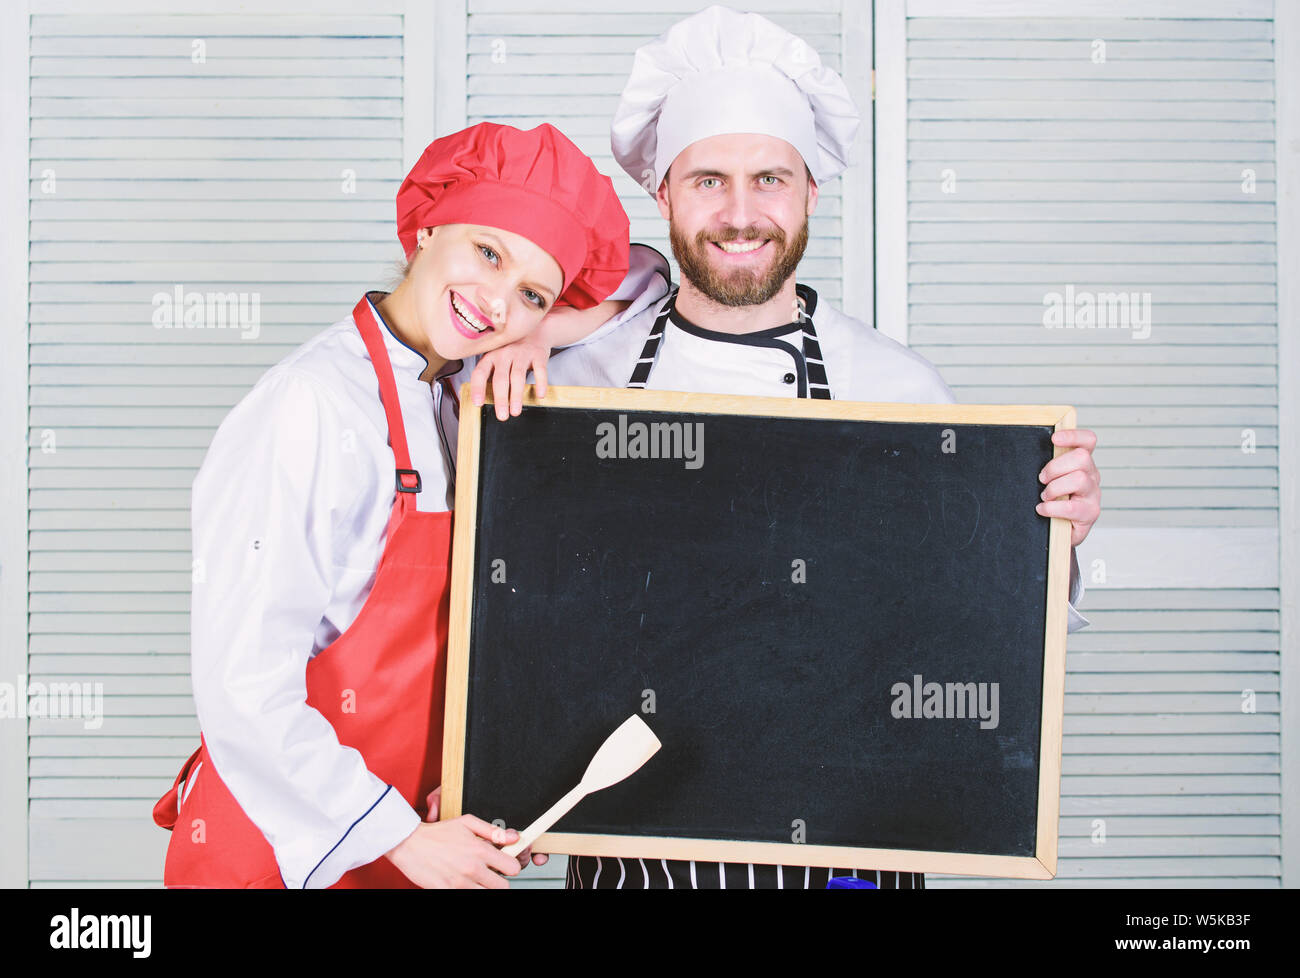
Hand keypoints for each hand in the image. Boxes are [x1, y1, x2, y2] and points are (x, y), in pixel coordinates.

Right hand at [384, 813, 522, 888]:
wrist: (409, 843)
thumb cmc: (437, 832)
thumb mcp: (467, 823)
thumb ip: (493, 831)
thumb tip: (515, 837)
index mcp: (480, 850)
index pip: (513, 867)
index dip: (510, 866)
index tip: (504, 864)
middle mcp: (472, 868)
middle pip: (503, 887)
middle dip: (498, 880)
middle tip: (489, 874)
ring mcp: (459, 883)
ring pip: (487, 894)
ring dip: (483, 887)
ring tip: (475, 879)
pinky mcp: (445, 891)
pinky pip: (466, 897)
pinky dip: (466, 891)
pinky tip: (461, 883)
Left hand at [469, 337, 549, 421]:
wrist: (535, 331)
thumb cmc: (512, 351)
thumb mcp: (497, 358)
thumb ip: (489, 375)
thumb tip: (479, 401)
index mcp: (491, 356)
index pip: (480, 373)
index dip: (478, 388)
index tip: (478, 403)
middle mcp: (504, 354)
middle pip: (500, 378)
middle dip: (500, 399)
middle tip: (502, 415)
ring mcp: (522, 353)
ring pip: (518, 376)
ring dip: (516, 396)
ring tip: (515, 411)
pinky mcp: (538, 354)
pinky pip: (540, 370)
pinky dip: (540, 383)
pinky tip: (539, 395)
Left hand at [1036, 428, 1100, 546]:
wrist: (1058, 534)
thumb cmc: (1053, 502)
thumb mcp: (1050, 480)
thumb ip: (1048, 466)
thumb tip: (1026, 450)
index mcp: (1082, 464)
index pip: (1088, 441)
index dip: (1073, 436)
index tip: (1054, 439)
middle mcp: (1092, 476)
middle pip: (1082, 457)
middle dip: (1055, 467)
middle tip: (1042, 479)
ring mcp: (1093, 495)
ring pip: (1079, 479)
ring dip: (1055, 488)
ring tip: (1045, 497)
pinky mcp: (1090, 513)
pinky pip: (1072, 506)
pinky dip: (1052, 508)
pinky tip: (1043, 509)